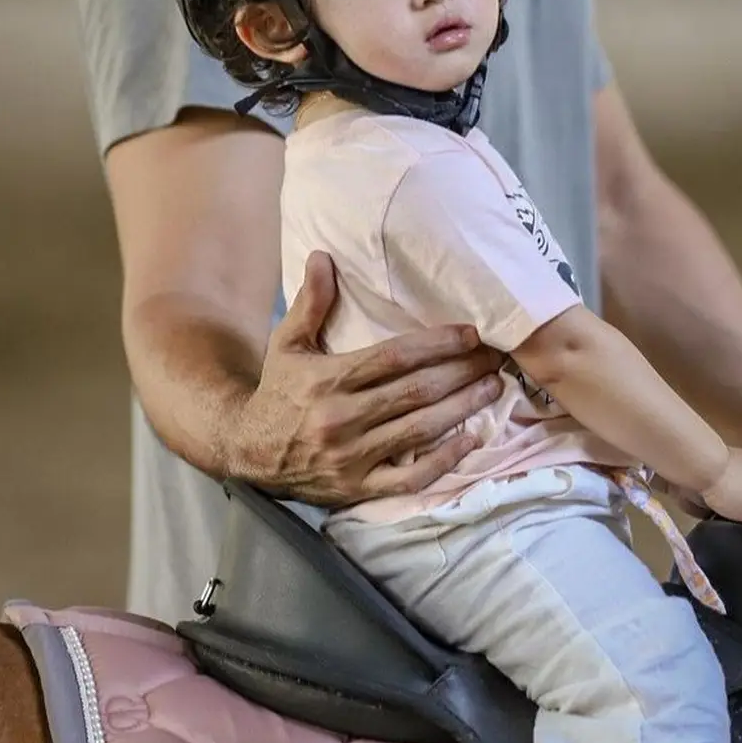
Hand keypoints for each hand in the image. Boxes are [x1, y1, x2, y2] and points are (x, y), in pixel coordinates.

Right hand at [227, 251, 504, 505]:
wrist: (246, 451)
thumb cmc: (278, 391)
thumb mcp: (287, 343)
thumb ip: (310, 301)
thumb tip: (323, 255)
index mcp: (329, 379)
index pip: (393, 358)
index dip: (436, 344)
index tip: (471, 333)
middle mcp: (342, 418)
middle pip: (415, 392)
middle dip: (461, 372)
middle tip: (495, 357)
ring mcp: (352, 456)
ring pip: (419, 430)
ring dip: (462, 408)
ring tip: (493, 387)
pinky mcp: (358, 487)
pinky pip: (410, 478)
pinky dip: (443, 461)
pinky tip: (471, 440)